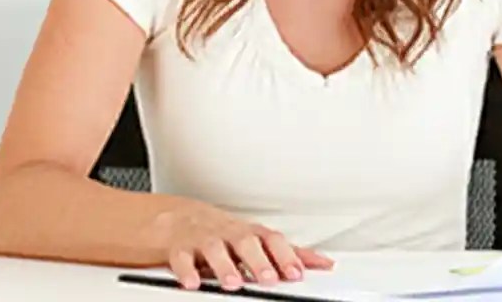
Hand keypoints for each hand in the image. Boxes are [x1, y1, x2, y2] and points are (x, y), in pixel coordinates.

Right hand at [151, 201, 333, 290]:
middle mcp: (229, 234)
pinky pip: (181, 257)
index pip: (272, 240)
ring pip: (214, 248)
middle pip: (246, 241)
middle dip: (259, 260)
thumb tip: (323, 263)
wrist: (178, 219)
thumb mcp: (256, 241)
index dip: (286, 255)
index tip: (297, 272)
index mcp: (250, 233)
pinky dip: (186, 270)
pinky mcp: (178, 249)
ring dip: (225, 265)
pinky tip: (192, 282)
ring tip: (233, 282)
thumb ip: (287, 253)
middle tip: (269, 278)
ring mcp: (203, 239)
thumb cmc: (225, 233)